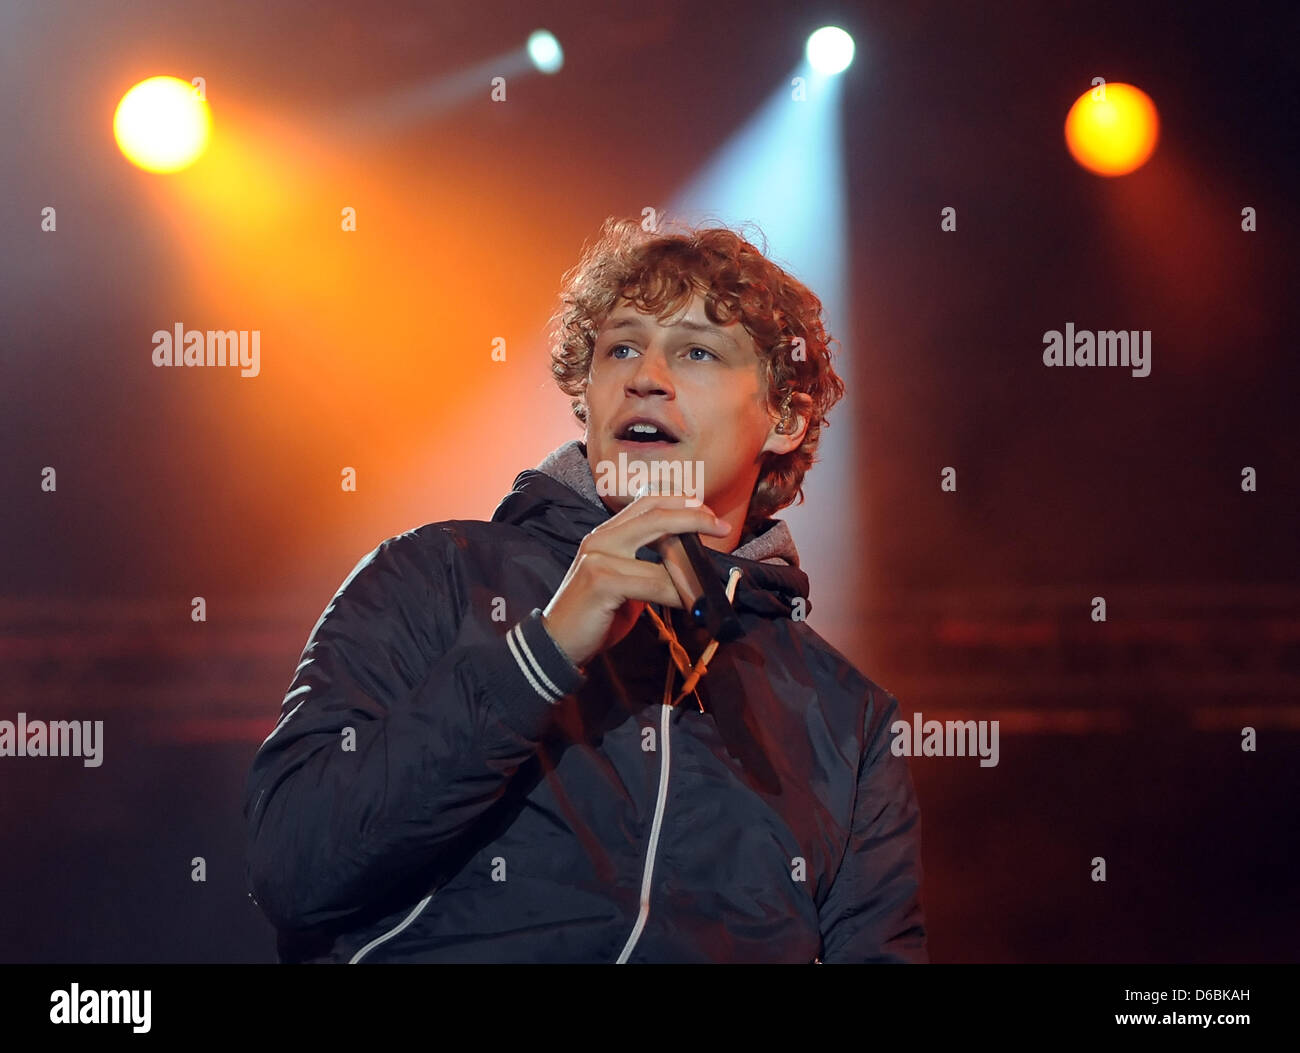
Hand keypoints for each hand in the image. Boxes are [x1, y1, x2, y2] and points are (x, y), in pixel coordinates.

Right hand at [541, 494, 729, 669]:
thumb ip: (647, 565)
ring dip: (692, 568)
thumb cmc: (595, 614)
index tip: (708, 513)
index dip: (681, 502)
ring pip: (660, 553)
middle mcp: (600, 539)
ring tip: (709, 581)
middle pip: (655, 513)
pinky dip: (677, 594)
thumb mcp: (622, 581)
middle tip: (721, 528)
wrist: (557, 644)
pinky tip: (690, 605)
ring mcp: (598, 558)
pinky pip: (653, 584)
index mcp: (605, 533)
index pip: (647, 501)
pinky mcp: (601, 581)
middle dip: (694, 517)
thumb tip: (687, 562)